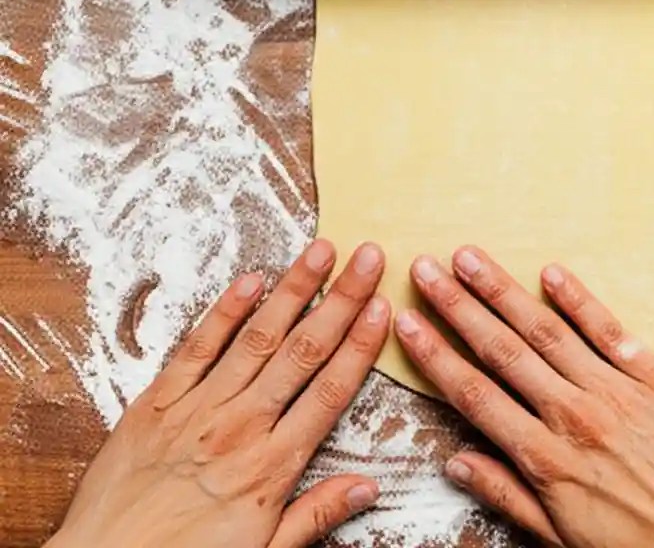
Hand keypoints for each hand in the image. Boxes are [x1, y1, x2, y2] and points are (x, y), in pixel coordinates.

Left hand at [48, 240, 390, 547]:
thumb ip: (316, 515)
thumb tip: (368, 488)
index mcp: (271, 466)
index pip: (328, 392)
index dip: (360, 346)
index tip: (382, 309)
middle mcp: (239, 428)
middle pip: (302, 352)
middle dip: (340, 300)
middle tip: (367, 259)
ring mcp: (197, 409)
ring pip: (256, 338)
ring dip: (293, 290)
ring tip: (321, 251)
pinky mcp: (157, 402)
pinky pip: (197, 347)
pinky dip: (226, 311)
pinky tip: (252, 280)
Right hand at [393, 247, 653, 547]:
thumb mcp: (562, 537)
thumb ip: (507, 494)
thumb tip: (455, 462)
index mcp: (545, 459)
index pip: (475, 394)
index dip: (435, 355)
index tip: (406, 323)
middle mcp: (575, 416)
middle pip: (503, 350)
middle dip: (458, 307)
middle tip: (425, 269)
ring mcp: (619, 393)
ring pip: (549, 332)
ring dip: (504, 292)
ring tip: (470, 258)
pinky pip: (612, 331)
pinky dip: (581, 300)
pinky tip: (551, 273)